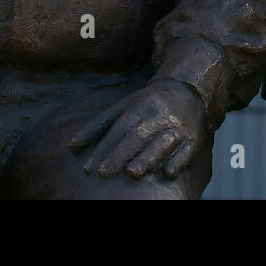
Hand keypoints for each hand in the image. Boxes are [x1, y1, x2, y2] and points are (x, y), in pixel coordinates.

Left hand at [69, 78, 207, 179]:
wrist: (188, 91)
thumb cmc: (148, 104)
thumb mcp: (122, 108)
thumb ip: (97, 127)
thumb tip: (71, 148)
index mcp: (140, 107)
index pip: (119, 130)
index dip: (104, 149)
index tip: (89, 169)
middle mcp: (159, 116)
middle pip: (138, 136)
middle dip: (120, 155)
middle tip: (103, 173)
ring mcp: (178, 127)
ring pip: (163, 143)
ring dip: (148, 158)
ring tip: (133, 174)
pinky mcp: (194, 139)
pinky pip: (187, 151)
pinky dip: (179, 161)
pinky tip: (168, 173)